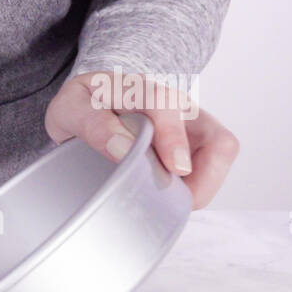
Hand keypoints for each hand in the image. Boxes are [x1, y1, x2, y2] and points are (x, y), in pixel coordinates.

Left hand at [45, 72, 238, 207]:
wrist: (89, 105)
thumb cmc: (83, 106)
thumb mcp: (71, 108)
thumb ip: (92, 123)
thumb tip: (123, 148)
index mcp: (142, 90)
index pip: (167, 106)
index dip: (174, 138)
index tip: (175, 169)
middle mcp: (177, 107)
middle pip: (217, 138)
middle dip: (206, 176)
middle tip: (175, 201)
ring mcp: (190, 127)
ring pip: (220, 156)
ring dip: (202, 185)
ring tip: (167, 202)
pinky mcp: (193, 146)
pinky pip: (211, 170)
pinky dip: (195, 188)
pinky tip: (166, 195)